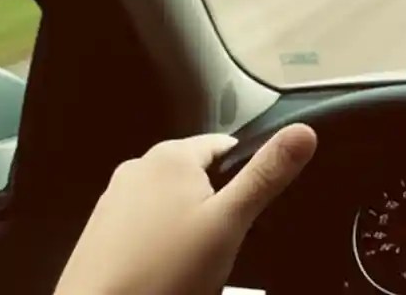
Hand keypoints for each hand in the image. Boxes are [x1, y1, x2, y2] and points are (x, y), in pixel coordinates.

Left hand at [55, 124, 317, 294]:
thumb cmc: (165, 272)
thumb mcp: (229, 222)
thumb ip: (266, 175)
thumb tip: (304, 132)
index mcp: (171, 155)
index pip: (227, 147)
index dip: (245, 180)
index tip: (245, 215)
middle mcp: (138, 167)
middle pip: (200, 178)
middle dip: (216, 209)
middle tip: (219, 247)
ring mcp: (114, 199)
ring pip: (173, 206)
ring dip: (188, 230)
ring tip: (191, 265)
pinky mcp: (100, 230)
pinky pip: (147, 228)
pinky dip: (161, 246)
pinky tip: (165, 272)